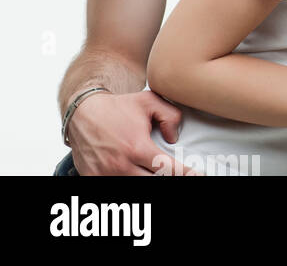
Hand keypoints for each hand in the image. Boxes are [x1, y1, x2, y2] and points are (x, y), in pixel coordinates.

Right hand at [66, 89, 199, 176]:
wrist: (83, 113)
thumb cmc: (118, 107)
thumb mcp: (149, 101)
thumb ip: (170, 116)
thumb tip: (174, 138)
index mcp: (137, 147)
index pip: (166, 168)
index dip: (185, 173)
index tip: (199, 175)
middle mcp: (121, 165)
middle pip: (152, 183)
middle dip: (168, 179)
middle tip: (178, 173)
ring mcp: (105, 175)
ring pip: (134, 188)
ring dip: (147, 179)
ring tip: (159, 172)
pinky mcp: (93, 179)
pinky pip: (114, 187)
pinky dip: (127, 182)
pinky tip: (136, 174)